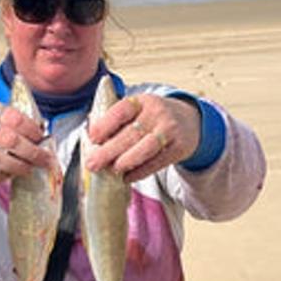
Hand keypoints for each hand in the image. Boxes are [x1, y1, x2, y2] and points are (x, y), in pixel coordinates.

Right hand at [0, 99, 54, 182]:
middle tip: (44, 159)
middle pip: (7, 140)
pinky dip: (0, 176)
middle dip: (31, 152)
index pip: (13, 117)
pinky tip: (8, 174)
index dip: (31, 129)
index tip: (42, 137)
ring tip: (28, 169)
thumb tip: (37, 133)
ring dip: (17, 167)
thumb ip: (8, 118)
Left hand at [84, 94, 200, 182]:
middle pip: (131, 133)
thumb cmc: (152, 119)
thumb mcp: (137, 111)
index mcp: (141, 102)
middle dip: (109, 150)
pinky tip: (127, 178)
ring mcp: (170, 130)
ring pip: (146, 147)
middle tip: (92, 164)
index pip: (121, 110)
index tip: (91, 137)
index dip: (105, 124)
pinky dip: (141, 171)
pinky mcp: (179, 148)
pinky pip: (157, 162)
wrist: (189, 122)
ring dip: (126, 160)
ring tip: (111, 170)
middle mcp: (157, 113)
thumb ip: (116, 122)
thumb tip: (91, 142)